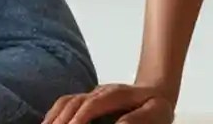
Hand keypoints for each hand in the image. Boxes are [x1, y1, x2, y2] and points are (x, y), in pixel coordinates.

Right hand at [43, 83, 174, 123]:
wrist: (155, 92)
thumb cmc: (156, 107)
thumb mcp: (157, 112)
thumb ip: (138, 119)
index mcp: (117, 94)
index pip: (92, 104)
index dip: (79, 118)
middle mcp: (101, 92)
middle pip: (74, 102)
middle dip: (61, 120)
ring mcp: (92, 94)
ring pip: (67, 102)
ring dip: (54, 118)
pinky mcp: (87, 100)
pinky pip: (66, 103)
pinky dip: (55, 114)